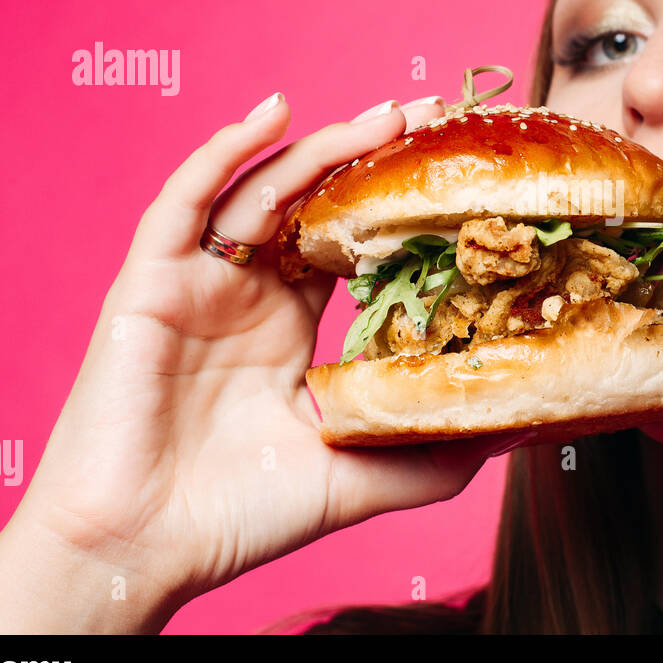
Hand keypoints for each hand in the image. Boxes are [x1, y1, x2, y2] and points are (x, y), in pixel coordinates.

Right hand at [0, 93, 530, 632]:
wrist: (144, 548)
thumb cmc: (244, 514)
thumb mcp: (361, 475)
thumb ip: (434, 451)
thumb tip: (518, 427)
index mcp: (288, 326)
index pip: (347, 243)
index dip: (394, 207)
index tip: (451, 176)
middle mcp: (245, 294)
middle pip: (310, 203)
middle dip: (366, 159)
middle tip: (428, 121)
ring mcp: (197, 283)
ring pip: (261, 190)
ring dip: (320, 147)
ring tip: (384, 117)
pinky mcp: (149, 282)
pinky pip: (184, 203)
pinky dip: (225, 154)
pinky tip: (272, 115)